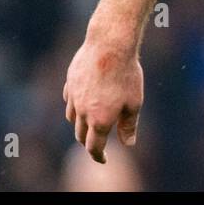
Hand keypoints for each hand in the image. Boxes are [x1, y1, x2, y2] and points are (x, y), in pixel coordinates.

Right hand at [63, 32, 143, 163]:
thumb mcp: (134, 102)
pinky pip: (69, 100)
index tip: (103, 159)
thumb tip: (127, 143)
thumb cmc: (127, 74)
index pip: (94, 147)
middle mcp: (83, 112)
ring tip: (91, 122)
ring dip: (81, 125)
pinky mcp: (70, 82)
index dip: (99, 156)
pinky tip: (83, 101)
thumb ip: (128, 125)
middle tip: (97, 143)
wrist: (110, 45)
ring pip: (72, 118)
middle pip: (81, 135)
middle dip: (89, 142)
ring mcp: (73, 97)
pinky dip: (75, 106)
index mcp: (100, 120)